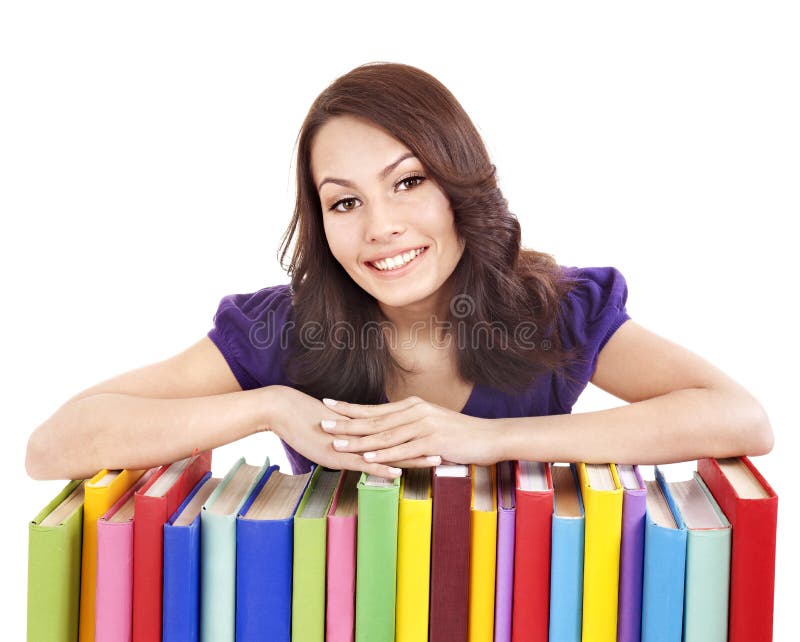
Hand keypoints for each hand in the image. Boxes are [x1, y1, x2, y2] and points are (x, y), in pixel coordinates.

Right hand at [265, 386, 439, 477]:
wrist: (284, 409)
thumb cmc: (306, 422)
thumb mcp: (336, 433)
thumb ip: (352, 439)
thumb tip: (365, 446)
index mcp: (366, 426)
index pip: (400, 431)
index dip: (422, 434)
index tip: (444, 437)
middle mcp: (365, 432)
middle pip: (403, 438)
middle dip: (428, 444)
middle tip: (453, 447)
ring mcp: (354, 442)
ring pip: (390, 450)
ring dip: (415, 456)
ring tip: (440, 460)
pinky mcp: (340, 452)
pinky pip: (365, 460)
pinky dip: (383, 466)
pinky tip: (400, 472)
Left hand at [319, 395, 500, 466]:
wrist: (489, 437)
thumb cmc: (461, 435)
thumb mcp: (432, 425)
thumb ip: (410, 427)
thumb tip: (389, 433)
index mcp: (412, 406)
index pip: (374, 408)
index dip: (350, 407)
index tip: (328, 404)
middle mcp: (415, 411)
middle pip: (374, 419)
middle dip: (346, 422)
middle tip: (323, 422)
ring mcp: (424, 425)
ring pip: (385, 435)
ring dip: (359, 440)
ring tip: (337, 442)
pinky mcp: (433, 441)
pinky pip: (403, 449)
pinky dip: (383, 454)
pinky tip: (367, 457)